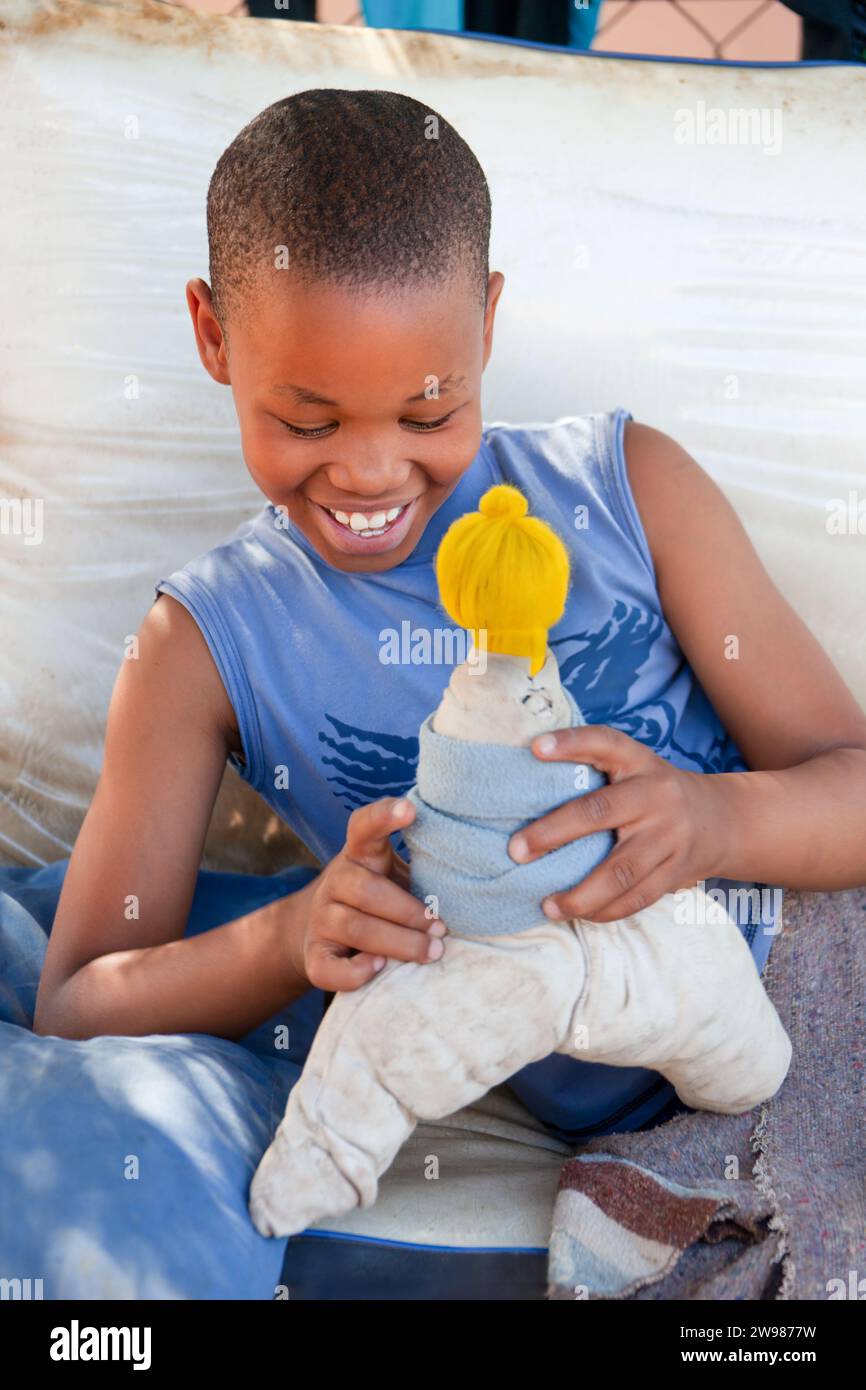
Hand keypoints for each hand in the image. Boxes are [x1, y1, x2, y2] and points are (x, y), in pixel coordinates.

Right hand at [296, 796, 446, 991]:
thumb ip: (424, 870)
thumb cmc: (382, 900)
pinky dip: (356, 971)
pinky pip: (329, 967)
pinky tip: (380, 967)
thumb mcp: (397, 875)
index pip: (364, 827)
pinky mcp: (314, 956)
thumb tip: (487, 871)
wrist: (328, 933)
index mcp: (360, 855)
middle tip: (443, 929)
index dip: (384, 816)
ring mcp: (320, 919)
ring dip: (398, 942)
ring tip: (432, 951)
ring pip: (356, 929)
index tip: (410, 809)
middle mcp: (335, 882)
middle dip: (409, 912)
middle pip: (366, 890)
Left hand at [506, 725, 726, 923]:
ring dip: (580, 894)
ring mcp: (668, 836)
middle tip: (516, 851)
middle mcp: (655, 795)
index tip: (535, 748)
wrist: (721, 819)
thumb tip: (525, 786)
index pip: (603, 743)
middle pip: (599, 812)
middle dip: (553, 833)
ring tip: (546, 904)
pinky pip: (637, 898)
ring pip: (620, 870)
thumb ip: (594, 770)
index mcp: (638, 762)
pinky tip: (578, 914)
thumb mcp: (634, 767)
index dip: (570, 744)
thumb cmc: (653, 791)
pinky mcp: (675, 871)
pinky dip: (605, 911)